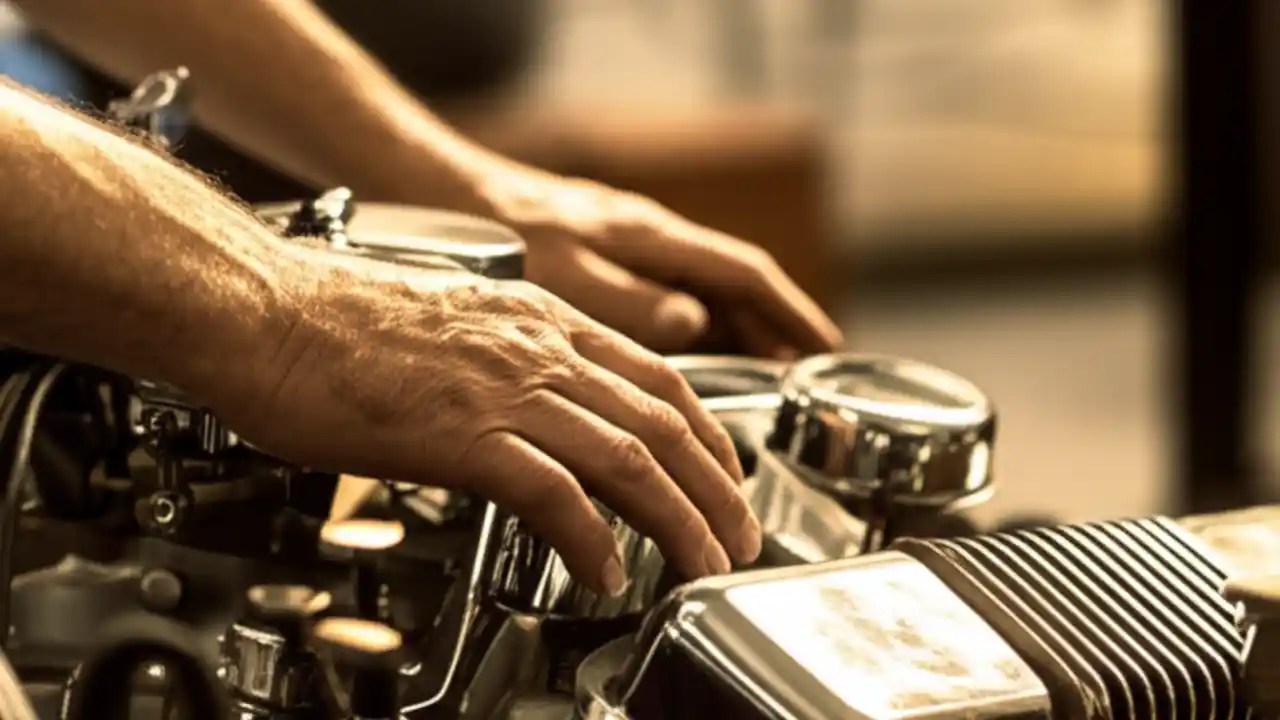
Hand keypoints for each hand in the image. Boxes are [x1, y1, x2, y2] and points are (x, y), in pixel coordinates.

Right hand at [190, 252, 761, 595]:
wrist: (263, 309)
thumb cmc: (334, 321)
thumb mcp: (449, 323)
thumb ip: (505, 358)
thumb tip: (532, 404)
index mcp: (538, 320)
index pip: (656, 375)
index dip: (706, 430)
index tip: (725, 470)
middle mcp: (537, 349)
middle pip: (663, 420)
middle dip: (717, 486)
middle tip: (740, 533)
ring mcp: (503, 390)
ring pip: (629, 458)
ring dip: (680, 518)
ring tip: (705, 562)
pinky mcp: (461, 434)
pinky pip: (554, 495)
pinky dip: (592, 537)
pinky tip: (607, 571)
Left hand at [475, 163, 843, 356]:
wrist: (444, 197)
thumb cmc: (496, 234)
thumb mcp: (560, 274)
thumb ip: (631, 300)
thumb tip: (695, 323)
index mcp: (649, 236)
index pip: (743, 274)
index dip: (790, 314)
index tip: (825, 351)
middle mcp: (648, 240)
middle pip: (732, 289)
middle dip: (773, 334)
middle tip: (800, 387)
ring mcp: (626, 253)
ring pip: (701, 298)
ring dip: (735, 339)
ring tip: (759, 388)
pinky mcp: (601, 268)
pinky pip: (666, 304)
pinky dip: (691, 337)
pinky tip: (689, 372)